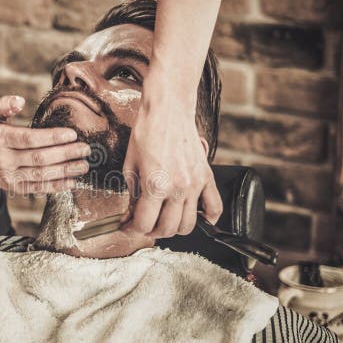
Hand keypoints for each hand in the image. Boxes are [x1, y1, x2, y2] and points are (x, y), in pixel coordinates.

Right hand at [0, 95, 90, 194]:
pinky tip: (73, 181)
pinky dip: (57, 186)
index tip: (73, 134)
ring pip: (41, 174)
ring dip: (65, 171)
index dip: (52, 137)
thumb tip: (20, 99)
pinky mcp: (15, 188)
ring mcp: (10, 176)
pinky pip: (39, 188)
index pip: (29, 138)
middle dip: (65, 154)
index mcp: (0, 138)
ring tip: (84, 165)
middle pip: (39, 158)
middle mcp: (4, 159)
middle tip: (85, 149)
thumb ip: (2, 104)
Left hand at [121, 96, 221, 237]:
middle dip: (151, 231)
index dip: (132, 230)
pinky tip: (198, 217)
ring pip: (188, 225)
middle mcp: (178, 188)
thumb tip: (130, 213)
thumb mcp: (130, 165)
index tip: (127, 226)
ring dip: (174, 228)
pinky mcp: (207, 177)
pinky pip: (215, 207)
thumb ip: (132, 194)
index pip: (144, 224)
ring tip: (164, 219)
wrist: (168, 110)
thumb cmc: (146, 132)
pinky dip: (208, 218)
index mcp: (155, 185)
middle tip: (143, 224)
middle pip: (167, 229)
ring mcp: (195, 184)